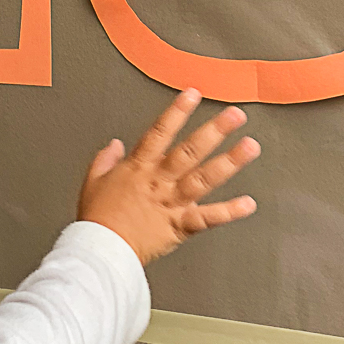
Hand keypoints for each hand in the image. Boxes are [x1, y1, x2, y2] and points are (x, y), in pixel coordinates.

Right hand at [78, 88, 259, 265]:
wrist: (101, 250)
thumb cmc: (97, 219)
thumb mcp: (93, 182)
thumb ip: (105, 160)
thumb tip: (114, 144)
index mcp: (139, 167)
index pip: (160, 132)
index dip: (177, 111)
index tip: (193, 94)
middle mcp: (160, 181)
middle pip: (190, 150)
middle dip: (214, 130)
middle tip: (236, 115)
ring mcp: (172, 202)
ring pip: (205, 178)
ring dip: (230, 161)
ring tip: (250, 146)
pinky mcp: (180, 226)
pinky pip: (208, 218)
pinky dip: (229, 212)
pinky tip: (248, 204)